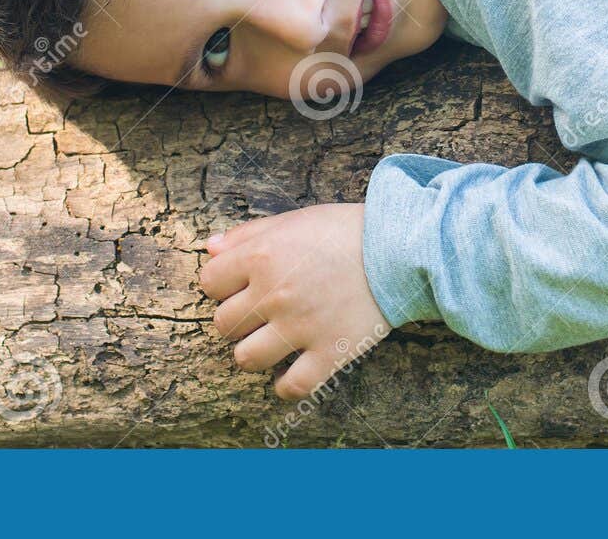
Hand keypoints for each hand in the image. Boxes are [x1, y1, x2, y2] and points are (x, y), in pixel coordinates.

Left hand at [198, 202, 390, 399]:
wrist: (399, 249)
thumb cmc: (344, 231)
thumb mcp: (293, 220)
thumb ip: (248, 234)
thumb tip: (210, 248)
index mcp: (262, 257)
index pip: (208, 282)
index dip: (222, 283)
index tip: (241, 284)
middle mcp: (275, 294)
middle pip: (223, 323)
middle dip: (238, 317)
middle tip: (263, 311)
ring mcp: (301, 328)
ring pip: (245, 359)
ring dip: (254, 352)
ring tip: (274, 340)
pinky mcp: (329, 353)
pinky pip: (290, 387)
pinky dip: (285, 385)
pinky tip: (292, 369)